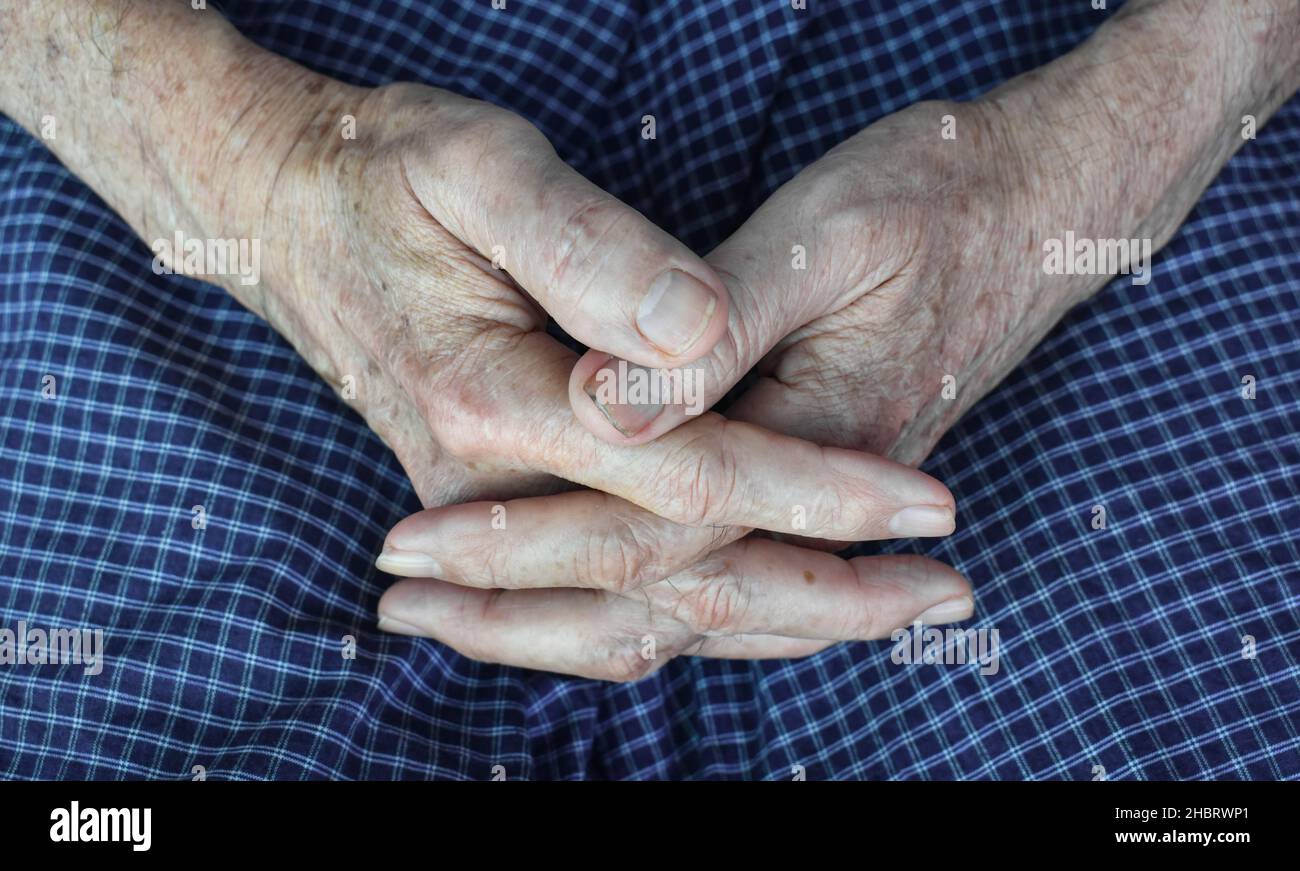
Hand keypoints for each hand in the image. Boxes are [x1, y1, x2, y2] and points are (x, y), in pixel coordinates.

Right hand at [1, 3, 955, 538]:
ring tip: (887, 617)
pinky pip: (594, 611)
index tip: (925, 501)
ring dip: (772, 624)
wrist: (278, 211)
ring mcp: (481, 514)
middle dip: (825, 592)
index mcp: (492, 405)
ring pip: (639, 619)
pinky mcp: (488, 510)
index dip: (816, 493)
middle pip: (676, 580)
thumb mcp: (478, 170)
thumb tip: (694, 335)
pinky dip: (690, 628)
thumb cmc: (378, 172)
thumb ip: (589, 255)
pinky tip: (758, 622)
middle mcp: (483, 487)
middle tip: (948, 594)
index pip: (690, 478)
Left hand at [378, 0, 1299, 678]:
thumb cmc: (938, 194)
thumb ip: (714, 326)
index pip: (649, 529)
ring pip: (693, 616)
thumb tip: (604, 410)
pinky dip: (649, 614)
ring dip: (570, 627)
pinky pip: (734, 588)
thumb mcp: (827, 232)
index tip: (408, 550)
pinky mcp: (832, 488)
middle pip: (659, 599)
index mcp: (817, 433)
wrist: (1045, 206)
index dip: (520, 543)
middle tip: (399, 613)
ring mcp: (835, 506)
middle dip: (520, 613)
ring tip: (458, 627)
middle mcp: (826, 496)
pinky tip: (590, 607)